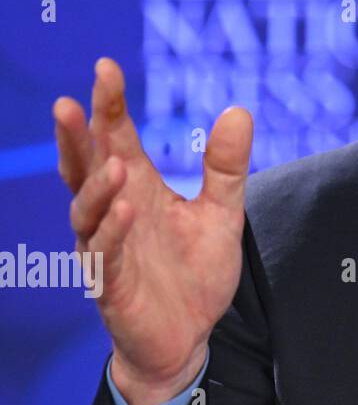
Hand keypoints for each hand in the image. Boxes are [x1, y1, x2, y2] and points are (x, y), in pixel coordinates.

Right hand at [54, 57, 252, 404]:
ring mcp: (108, 250)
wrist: (188, 337)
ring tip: (114, 161)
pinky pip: (106, 256)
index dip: (108, 105)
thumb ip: (226, 166)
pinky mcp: (111, 286)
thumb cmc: (195, 272)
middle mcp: (115, 213)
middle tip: (71, 102)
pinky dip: (114, 233)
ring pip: (87, 212)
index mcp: (138, 189)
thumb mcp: (222, 212)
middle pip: (86, 168)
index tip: (106, 67)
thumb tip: (239, 110)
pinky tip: (126, 211)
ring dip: (97, 186)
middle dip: (77, 136)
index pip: (115, 138)